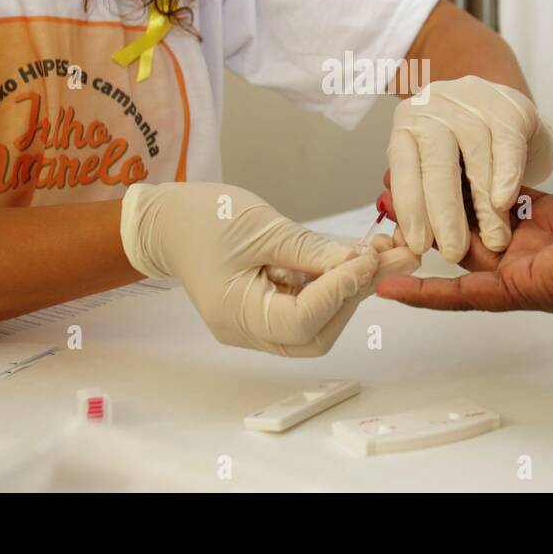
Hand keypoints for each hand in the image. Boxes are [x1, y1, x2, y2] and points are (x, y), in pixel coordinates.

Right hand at [120, 183, 419, 355]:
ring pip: (318, 324)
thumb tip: (364, 263)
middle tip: (385, 258)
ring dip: (349, 290)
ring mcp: (257, 324)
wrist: (167, 220)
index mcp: (236, 315)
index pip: (303, 321)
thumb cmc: (203, 218)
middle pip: (316, 334)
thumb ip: (312, 251)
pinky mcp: (267, 308)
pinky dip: (332, 284)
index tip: (369, 259)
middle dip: (352, 296)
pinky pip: (307, 306)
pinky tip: (354, 256)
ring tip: (379, 253)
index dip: (340, 291)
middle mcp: (248, 331)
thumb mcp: (261, 228)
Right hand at [376, 104, 552, 313]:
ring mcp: (525, 273)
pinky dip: (425, 295)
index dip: (467, 185)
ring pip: (459, 260)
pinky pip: (464, 296)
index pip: (500, 202)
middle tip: (393, 194)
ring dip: (420, 243)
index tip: (437, 167)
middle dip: (433, 213)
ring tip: (377, 226)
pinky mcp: (519, 290)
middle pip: (472, 230)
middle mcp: (538, 249)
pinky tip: (389, 288)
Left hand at [386, 75, 552, 264]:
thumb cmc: (464, 148)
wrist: (504, 108)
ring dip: (484, 206)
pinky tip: (505, 202)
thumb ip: (421, 198)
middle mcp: (435, 108)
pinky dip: (506, 176)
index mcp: (409, 125)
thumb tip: (408, 239)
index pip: (403, 167)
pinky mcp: (508, 106)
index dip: (410, 208)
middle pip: (437, 164)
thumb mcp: (436, 168)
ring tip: (493, 240)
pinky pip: (506, 145)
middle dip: (444, 214)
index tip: (419, 244)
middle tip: (454, 252)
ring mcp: (472, 102)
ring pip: (476, 158)